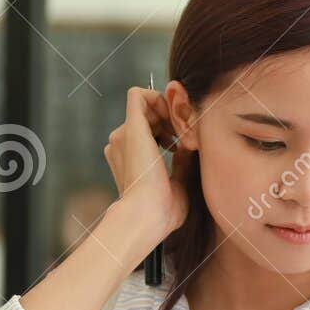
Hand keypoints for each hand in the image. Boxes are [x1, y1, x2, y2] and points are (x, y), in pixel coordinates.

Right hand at [103, 87, 190, 240]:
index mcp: (127, 158)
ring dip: (170, 111)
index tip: (185, 145)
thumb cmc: (163, 210)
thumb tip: (189, 146)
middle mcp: (121, 144)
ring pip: (146, 103)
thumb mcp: (178, 183)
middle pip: (149, 115)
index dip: (170, 129)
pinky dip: (160, 100)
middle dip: (172, 120)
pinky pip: (140, 94)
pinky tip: (175, 121)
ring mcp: (123, 135)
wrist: (148, 214)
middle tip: (188, 138)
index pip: (149, 130)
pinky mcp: (130, 126)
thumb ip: (181, 162)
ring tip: (185, 133)